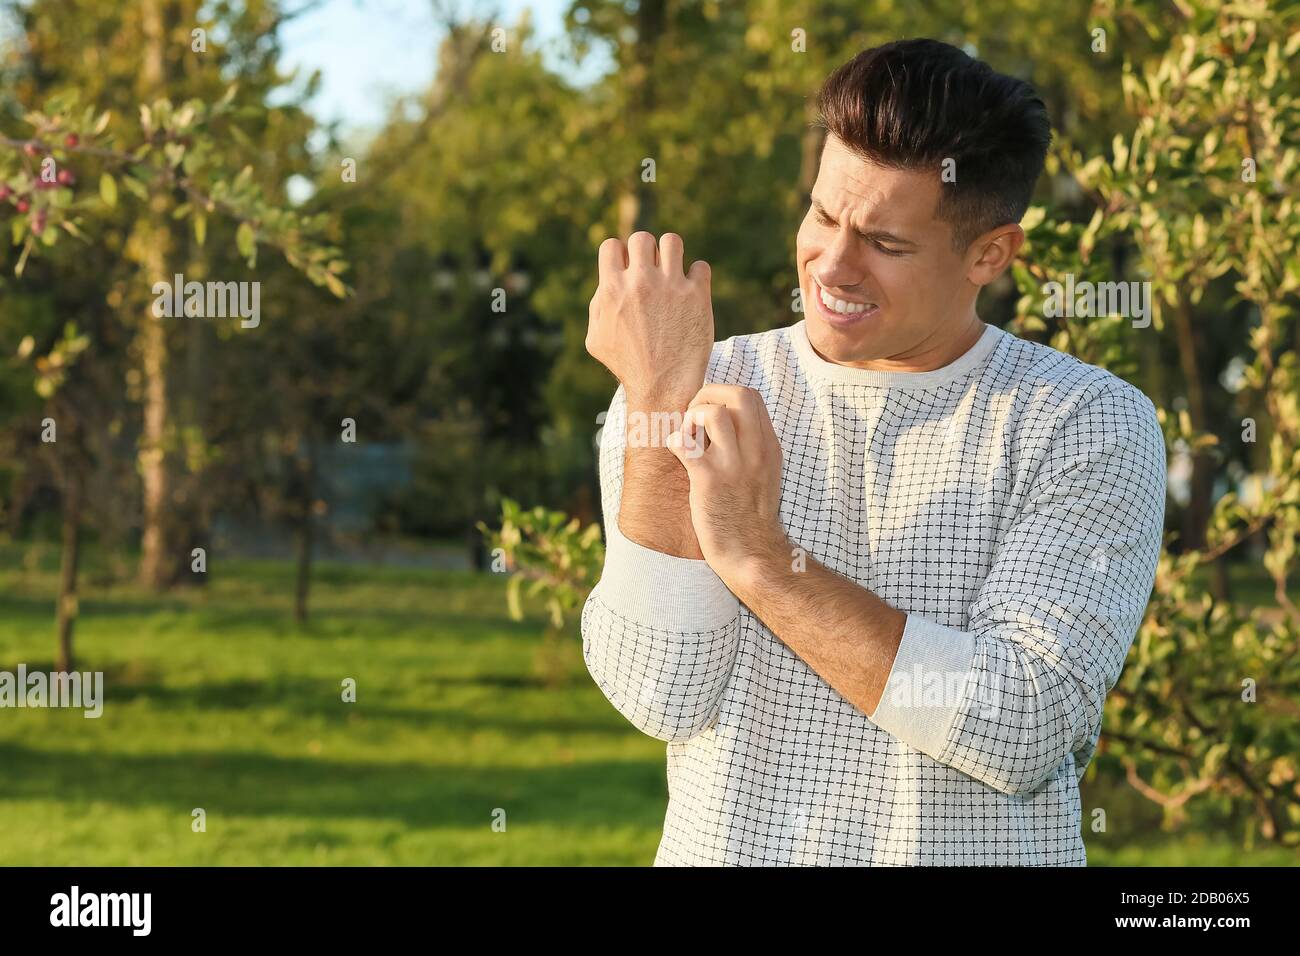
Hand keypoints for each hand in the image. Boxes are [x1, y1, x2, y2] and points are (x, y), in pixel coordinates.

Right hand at [585, 231, 713, 405]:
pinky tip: (692, 293)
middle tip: (653, 273)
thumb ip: (597, 306)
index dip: (620, 255)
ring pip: (673, 241)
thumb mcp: (596, 340)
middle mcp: (640, 282)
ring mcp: (670, 286)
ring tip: (674, 274)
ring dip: (673, 255)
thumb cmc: (628, 366)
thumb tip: (606, 283)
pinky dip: (697, 276)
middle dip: (646, 252)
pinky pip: (700, 266)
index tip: (629, 271)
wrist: (662, 388)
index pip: (612, 245)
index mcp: (612, 289)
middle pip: (642, 237)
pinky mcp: (697, 295)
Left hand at [666, 384, 789, 583]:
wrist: (752, 552)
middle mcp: (755, 450)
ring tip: (689, 438)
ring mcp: (733, 465)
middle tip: (695, 417)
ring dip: (691, 418)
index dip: (723, 394)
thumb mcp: (763, 472)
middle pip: (738, 394)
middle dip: (708, 395)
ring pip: (712, 413)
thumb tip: (724, 420)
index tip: (709, 413)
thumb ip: (750, 445)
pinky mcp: (709, 481)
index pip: (750, 396)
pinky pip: (685, 444)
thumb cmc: (751, 514)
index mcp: (768, 445)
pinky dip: (674, 441)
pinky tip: (678, 454)